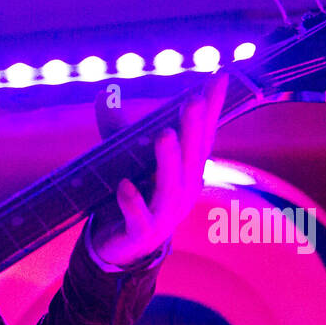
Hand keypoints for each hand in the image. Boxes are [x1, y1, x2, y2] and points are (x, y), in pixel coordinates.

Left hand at [89, 71, 228, 266]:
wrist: (123, 248)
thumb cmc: (131, 197)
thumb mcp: (124, 159)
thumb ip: (117, 128)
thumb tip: (105, 92)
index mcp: (185, 170)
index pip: (201, 135)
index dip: (211, 109)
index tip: (220, 76)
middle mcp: (183, 190)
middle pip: (191, 158)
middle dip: (194, 128)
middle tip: (193, 101)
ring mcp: (165, 214)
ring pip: (170, 187)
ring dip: (168, 161)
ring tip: (164, 135)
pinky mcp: (142, 233)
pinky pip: (140, 217)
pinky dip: (133, 202)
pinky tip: (124, 185)